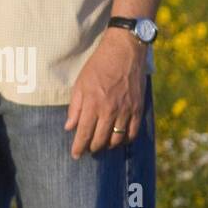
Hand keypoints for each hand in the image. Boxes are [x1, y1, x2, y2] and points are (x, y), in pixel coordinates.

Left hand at [64, 28, 145, 157]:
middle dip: (92, 148)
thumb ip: (75, 107)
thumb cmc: (98, 66)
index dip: (79, 147)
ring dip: (108, 145)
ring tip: (102, 145)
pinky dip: (125, 139)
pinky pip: (133, 132)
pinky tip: (119, 139)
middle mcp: (110, 110)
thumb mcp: (80, 83)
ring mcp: (126, 111)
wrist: (124, 52)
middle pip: (100, 139)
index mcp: (93, 103)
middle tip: (88, 149)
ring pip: (117, 139)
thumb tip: (69, 127)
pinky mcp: (138, 109)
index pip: (84, 133)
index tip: (75, 155)